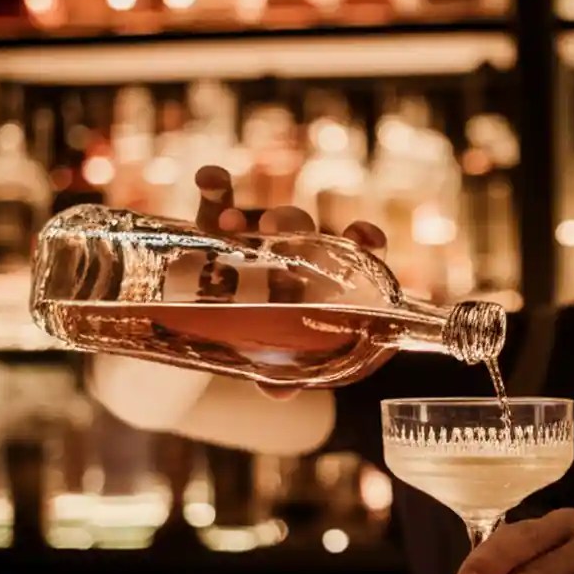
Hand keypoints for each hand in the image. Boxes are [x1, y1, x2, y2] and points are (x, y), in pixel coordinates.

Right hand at [193, 165, 386, 398]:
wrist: (208, 326)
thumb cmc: (257, 338)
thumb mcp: (271, 359)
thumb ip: (281, 374)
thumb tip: (281, 393)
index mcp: (318, 277)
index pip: (353, 253)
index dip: (365, 241)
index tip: (365, 237)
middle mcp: (292, 250)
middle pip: (304, 229)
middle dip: (295, 225)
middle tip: (278, 227)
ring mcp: (254, 236)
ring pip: (261, 216)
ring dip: (251, 214)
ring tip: (233, 225)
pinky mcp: (213, 228)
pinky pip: (216, 201)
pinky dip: (215, 186)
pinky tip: (209, 180)